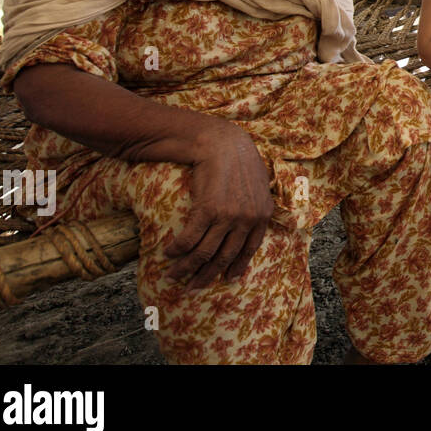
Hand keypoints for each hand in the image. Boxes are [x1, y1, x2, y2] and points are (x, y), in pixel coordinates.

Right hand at [165, 119, 273, 288]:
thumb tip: (246, 219)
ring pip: (205, 253)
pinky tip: (167, 253)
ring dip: (186, 267)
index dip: (237, 266)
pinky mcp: (208, 210)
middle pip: (225, 257)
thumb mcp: (257, 182)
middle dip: (206, 276)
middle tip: (193, 288)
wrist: (220, 142)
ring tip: (172, 275)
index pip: (250, 249)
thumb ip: (254, 202)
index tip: (227, 279)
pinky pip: (190, 239)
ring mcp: (229, 216)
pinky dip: (177, 250)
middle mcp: (248, 219)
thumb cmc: (236, 158)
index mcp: (263, 213)